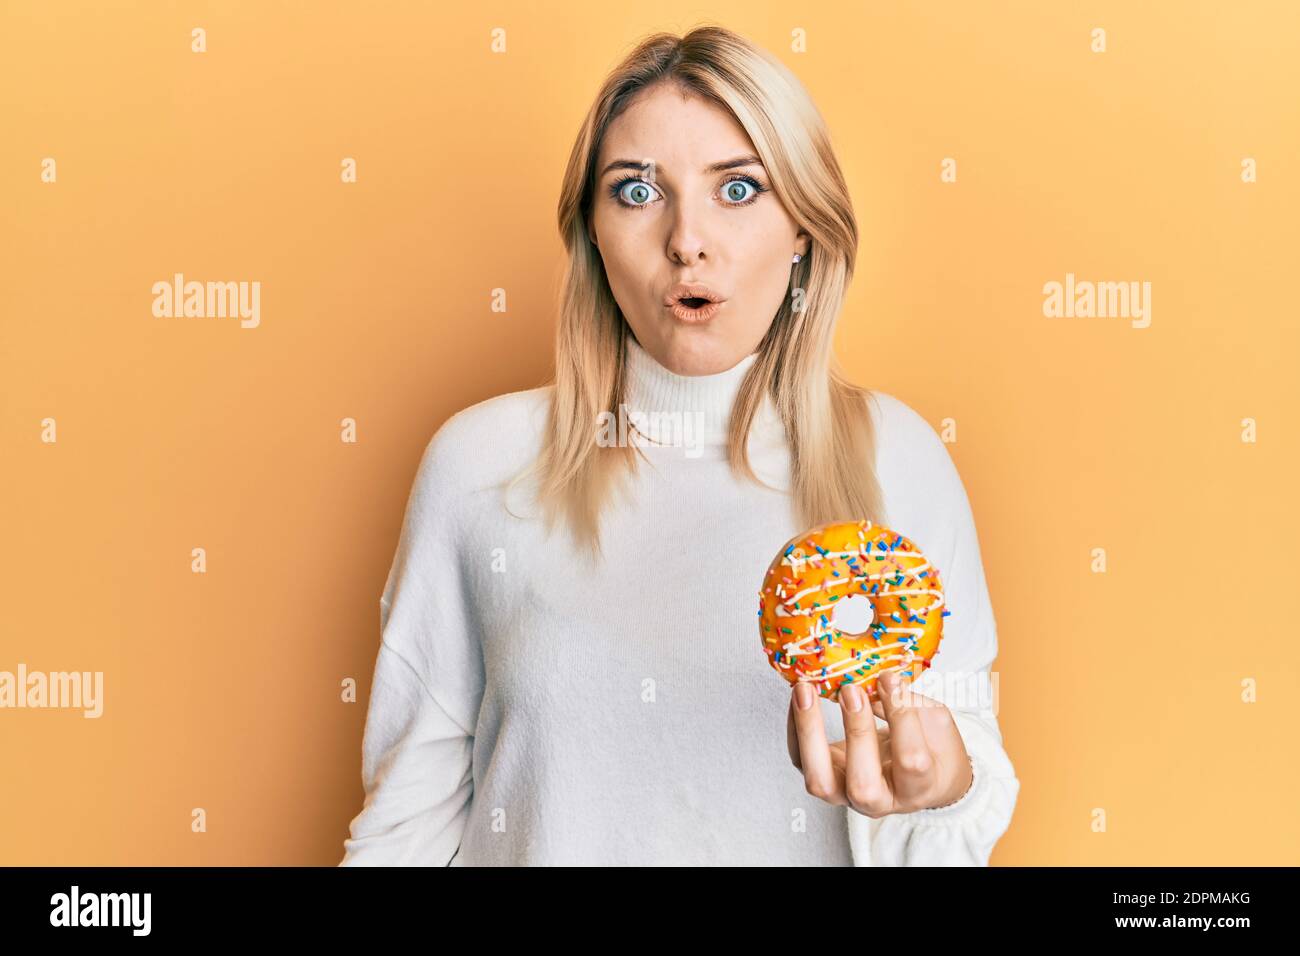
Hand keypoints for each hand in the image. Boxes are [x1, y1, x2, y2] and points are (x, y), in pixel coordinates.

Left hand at [787, 668, 973, 816]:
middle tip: (850, 690)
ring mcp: (846, 795)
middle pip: (862, 784)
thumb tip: (876, 680)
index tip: (890, 680)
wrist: (919, 774)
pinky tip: (800, 697)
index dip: (901, 717)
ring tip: (806, 691)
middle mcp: (880, 801)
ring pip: (820, 780)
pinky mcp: (823, 778)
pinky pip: (800, 759)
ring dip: (810, 732)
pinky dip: (796, 726)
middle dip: (855, 732)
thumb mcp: (935, 723)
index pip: (910, 759)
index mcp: (918, 788)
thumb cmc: (931, 747)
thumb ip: (910, 704)